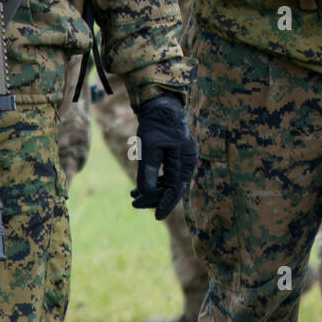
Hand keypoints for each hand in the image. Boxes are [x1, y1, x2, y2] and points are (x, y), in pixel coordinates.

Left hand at [131, 93, 196, 220]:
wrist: (161, 104)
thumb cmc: (155, 123)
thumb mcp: (149, 146)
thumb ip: (148, 170)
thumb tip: (146, 192)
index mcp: (184, 160)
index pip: (175, 189)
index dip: (165, 204)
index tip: (156, 217)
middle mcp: (187, 162)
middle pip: (172, 188)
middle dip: (154, 197)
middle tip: (134, 202)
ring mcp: (184, 159)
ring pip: (170, 183)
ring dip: (153, 190)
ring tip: (134, 195)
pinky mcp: (178, 157)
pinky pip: (169, 175)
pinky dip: (156, 181)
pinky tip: (141, 186)